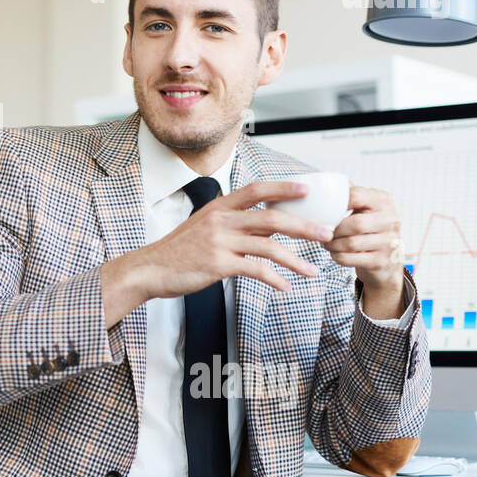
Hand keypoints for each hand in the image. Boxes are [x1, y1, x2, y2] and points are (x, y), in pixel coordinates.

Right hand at [131, 179, 332, 300]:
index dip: (283, 188)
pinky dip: (274, 280)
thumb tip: (264, 223)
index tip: (306, 190)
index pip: (256, 190)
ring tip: (313, 271)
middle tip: (326, 233)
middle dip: (303, 226)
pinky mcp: (218, 264)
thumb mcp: (204, 227)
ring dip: (295, 260)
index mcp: (219, 207)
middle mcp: (221, 220)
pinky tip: (285, 287)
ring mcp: (219, 242)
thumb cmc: (178, 251)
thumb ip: (232, 222)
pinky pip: (255, 270)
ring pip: (268, 246)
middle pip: (271, 217)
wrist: (151, 269)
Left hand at [325, 184, 404, 291]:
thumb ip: (349, 194)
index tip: (324, 209)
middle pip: (355, 224)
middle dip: (334, 230)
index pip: (356, 196)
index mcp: (383, 201)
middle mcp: (391, 220)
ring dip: (332, 244)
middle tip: (322, 232)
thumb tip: (322, 185)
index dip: (336, 202)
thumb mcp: (365, 206)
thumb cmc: (368, 227)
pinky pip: (349, 258)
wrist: (387, 259)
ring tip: (325, 242)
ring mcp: (389, 242)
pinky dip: (336, 256)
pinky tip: (334, 252)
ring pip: (350, 243)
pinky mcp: (381, 261)